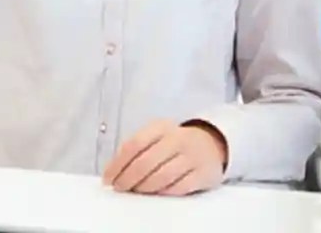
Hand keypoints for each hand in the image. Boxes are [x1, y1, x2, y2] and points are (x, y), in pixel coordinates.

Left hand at [102, 120, 227, 195]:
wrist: (212, 143)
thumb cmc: (176, 142)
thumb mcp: (156, 136)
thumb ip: (137, 149)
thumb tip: (114, 170)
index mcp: (160, 127)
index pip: (133, 145)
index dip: (117, 164)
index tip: (108, 177)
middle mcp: (177, 140)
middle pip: (145, 162)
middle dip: (128, 178)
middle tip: (120, 187)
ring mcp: (192, 157)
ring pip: (161, 176)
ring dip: (144, 187)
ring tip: (136, 191)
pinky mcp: (203, 174)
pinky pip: (178, 187)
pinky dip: (163, 192)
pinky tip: (155, 193)